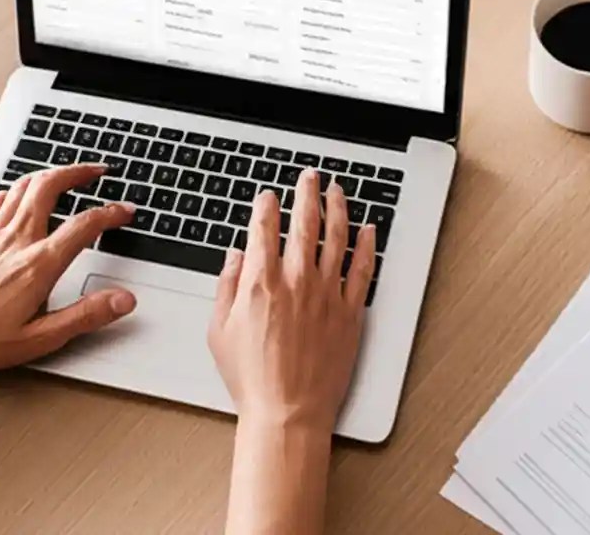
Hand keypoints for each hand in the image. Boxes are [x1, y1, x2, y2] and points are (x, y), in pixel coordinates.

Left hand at [0, 164, 137, 387]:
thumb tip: (122, 300)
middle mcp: (14, 243)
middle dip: (77, 173)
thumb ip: (86, 315)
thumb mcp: (42, 338)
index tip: (124, 211)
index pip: (83, 226)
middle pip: (49, 187)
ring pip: (22, 187)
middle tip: (97, 172)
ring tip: (65, 174)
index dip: (110, 214)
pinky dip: (16, 189)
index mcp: (37, 265)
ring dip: (49, 174)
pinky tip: (20, 194)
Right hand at [209, 169, 376, 432]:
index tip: (268, 196)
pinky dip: (368, 246)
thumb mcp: (219, 331)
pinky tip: (369, 230)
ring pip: (337, 238)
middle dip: (306, 194)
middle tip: (310, 177)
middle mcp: (296, 281)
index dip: (266, 206)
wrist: (287, 411)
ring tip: (338, 190)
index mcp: (261, 282)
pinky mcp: (350, 312)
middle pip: (304, 223)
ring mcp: (327, 295)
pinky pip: (363, 271)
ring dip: (338, 208)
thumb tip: (234, 258)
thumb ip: (226, 288)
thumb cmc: (252, 379)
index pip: (264, 228)